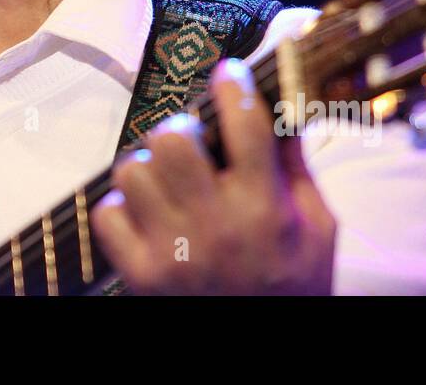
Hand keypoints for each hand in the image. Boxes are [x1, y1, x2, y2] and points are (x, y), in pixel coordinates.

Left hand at [90, 57, 335, 294]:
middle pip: (172, 137)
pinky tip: (149, 220)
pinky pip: (108, 213)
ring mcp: (172, 251)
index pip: (245, 123)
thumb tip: (284, 103)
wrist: (266, 352)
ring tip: (169, 186)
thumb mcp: (317, 227)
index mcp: (265, 208)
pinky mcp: (139, 274)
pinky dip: (123, 211)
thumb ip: (297, 166)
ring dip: (148, 170)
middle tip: (192, 143)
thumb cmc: (293, 284)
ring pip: (132, 170)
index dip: (234, 84)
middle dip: (181, 130)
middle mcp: (216, 226)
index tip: (229, 73)